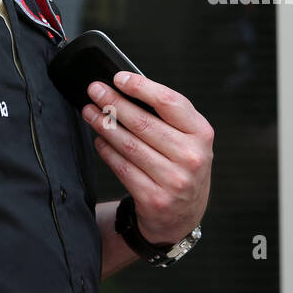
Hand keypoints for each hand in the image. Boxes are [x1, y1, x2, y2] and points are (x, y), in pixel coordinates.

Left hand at [82, 72, 213, 242]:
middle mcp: (192, 157)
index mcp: (202, 134)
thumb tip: (125, 89)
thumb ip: (167, 117)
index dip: (141, 87)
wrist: (184, 215)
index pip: (170, 102)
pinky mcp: (154, 199)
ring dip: (104, 125)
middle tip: (94, 90)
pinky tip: (98, 140)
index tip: (118, 77)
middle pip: (144, 123)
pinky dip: (107, 151)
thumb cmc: (182, 165)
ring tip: (90, 112)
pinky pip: (123, 168)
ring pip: (129, 145)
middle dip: (114, 103)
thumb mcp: (189, 139)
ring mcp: (174, 180)